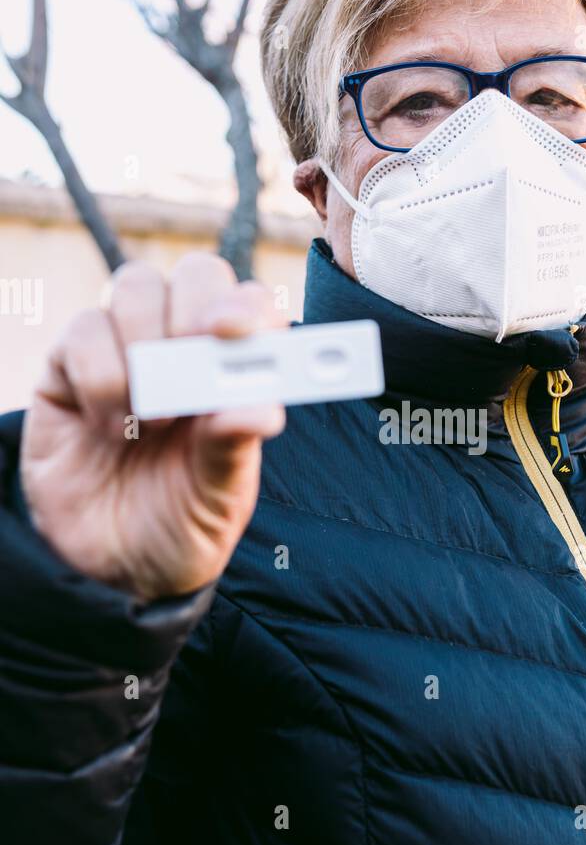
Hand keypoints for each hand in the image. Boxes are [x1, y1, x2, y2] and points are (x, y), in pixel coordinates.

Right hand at [20, 253, 286, 600]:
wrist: (114, 569)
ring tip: (150, 418)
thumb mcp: (219, 497)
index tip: (236, 332)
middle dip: (195, 309)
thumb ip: (234, 447)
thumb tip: (259, 408)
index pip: (253, 307)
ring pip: (135, 287)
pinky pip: (83, 330)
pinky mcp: (68, 367)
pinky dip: (99, 374)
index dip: (248, 306)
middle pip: (197, 275)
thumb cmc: (181, 523)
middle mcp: (185, 349)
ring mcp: (125, 350)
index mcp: (237, 373)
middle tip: (189, 361)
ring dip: (144, 347)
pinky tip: (110, 426)